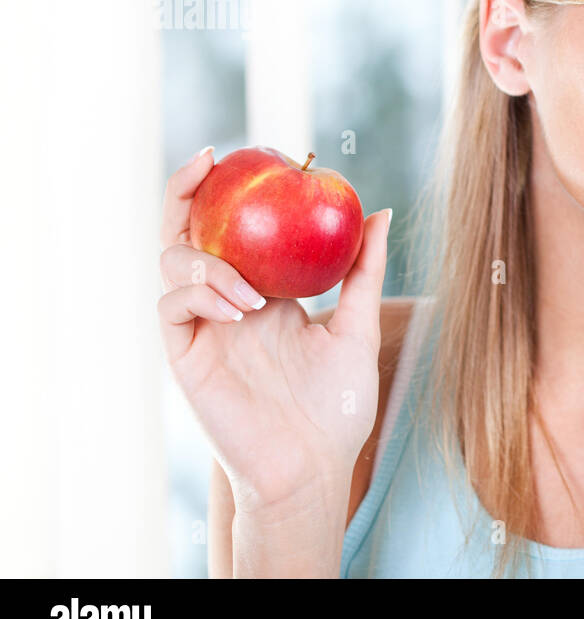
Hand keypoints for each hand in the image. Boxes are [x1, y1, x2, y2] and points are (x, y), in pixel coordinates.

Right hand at [156, 146, 391, 511]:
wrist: (314, 466)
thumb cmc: (338, 405)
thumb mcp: (356, 325)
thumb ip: (362, 270)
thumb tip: (377, 210)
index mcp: (260, 290)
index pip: (230, 227)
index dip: (225, 187)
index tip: (243, 152)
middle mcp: (224, 302)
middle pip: (186, 232)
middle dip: (186, 192)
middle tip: (211, 161)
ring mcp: (201, 327)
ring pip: (173, 264)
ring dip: (209, 262)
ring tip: (254, 295)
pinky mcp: (184, 356)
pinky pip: (171, 308)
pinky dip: (200, 294)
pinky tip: (240, 309)